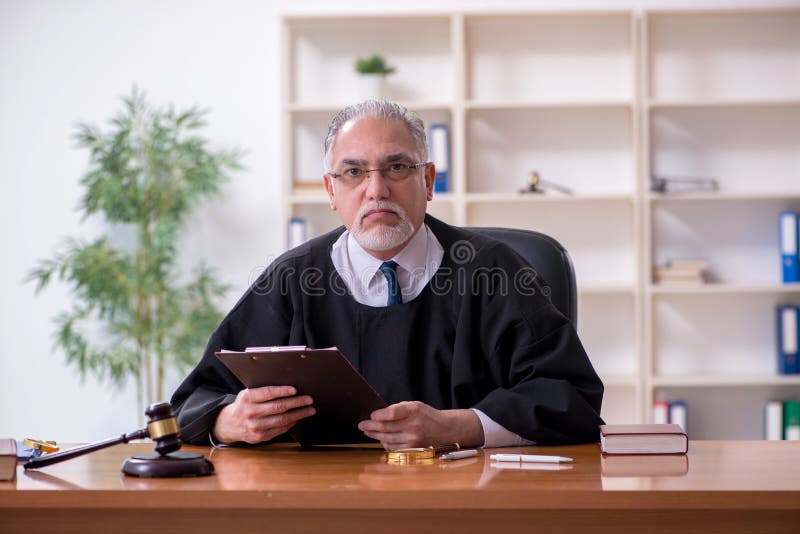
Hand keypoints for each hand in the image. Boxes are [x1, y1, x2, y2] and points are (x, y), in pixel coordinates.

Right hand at [212, 386, 314, 443]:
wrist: (229, 424)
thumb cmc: (244, 405)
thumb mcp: (248, 394)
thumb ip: (262, 390)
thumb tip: (288, 387)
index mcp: (247, 398)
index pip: (268, 393)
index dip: (282, 391)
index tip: (295, 390)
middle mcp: (250, 412)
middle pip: (278, 407)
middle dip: (297, 403)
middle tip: (309, 399)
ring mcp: (255, 426)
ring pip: (282, 420)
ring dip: (299, 414)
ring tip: (309, 410)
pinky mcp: (260, 437)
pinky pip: (280, 429)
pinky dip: (291, 423)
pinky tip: (298, 418)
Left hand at [357, 401, 483, 449]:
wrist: (444, 429)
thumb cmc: (426, 415)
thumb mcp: (414, 405)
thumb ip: (398, 409)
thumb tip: (377, 415)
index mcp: (414, 410)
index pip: (393, 413)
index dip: (379, 415)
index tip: (371, 415)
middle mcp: (414, 425)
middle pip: (386, 427)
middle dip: (371, 426)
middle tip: (362, 425)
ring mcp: (413, 439)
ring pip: (387, 438)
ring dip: (375, 435)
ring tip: (368, 431)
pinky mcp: (413, 449)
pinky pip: (393, 447)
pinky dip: (384, 442)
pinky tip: (380, 438)